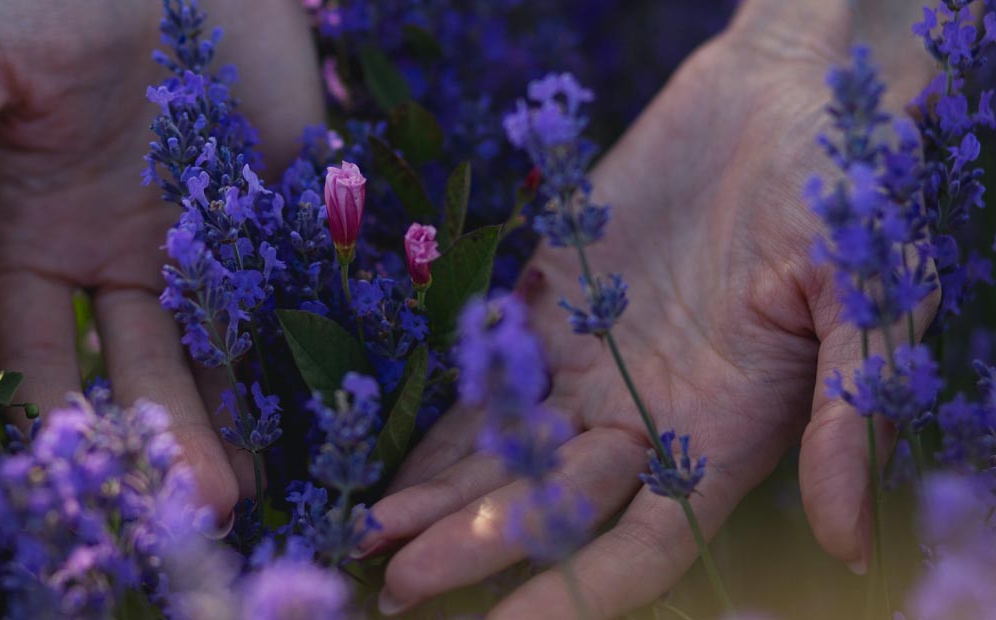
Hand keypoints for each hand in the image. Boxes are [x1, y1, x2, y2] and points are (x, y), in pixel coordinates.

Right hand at [0, 0, 321, 520]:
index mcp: (38, 235)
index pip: (39, 346)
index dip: (52, 406)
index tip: (77, 469)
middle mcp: (119, 254)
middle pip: (139, 368)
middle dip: (164, 435)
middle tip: (193, 503)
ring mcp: (201, 238)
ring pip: (217, 347)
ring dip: (235, 415)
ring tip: (252, 488)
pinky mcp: (274, 208)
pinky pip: (291, 285)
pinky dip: (303, 342)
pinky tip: (319, 403)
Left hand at [363, 1, 934, 616]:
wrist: (774, 97)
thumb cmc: (841, 191)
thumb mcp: (868, 292)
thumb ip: (850, 412)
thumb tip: (850, 540)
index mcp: (724, 436)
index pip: (643, 546)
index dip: (573, 592)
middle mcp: (648, 420)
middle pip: (555, 509)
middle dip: (478, 548)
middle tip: (399, 586)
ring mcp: (593, 370)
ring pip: (507, 457)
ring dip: (440, 503)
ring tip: (368, 538)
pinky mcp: (551, 315)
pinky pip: (487, 387)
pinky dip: (441, 432)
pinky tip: (391, 472)